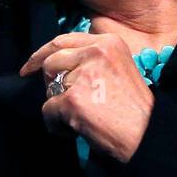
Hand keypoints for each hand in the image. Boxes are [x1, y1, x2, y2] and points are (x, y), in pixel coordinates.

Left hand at [20, 32, 154, 163]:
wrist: (146, 136)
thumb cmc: (135, 111)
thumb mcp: (119, 70)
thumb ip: (92, 62)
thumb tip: (58, 66)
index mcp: (107, 42)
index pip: (64, 40)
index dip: (42, 53)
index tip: (29, 66)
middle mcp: (95, 53)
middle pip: (51, 62)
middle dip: (50, 83)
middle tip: (63, 102)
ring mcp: (82, 76)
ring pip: (49, 88)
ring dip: (58, 107)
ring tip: (81, 119)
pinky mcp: (72, 100)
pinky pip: (48, 111)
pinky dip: (57, 125)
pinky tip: (76, 130)